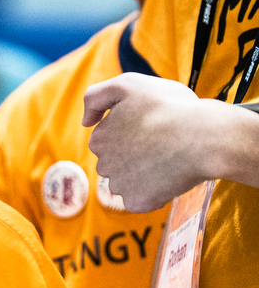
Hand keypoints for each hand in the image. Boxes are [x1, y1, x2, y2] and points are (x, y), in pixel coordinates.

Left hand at [82, 73, 230, 212]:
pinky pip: (140, 200)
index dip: (130, 132)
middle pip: (116, 163)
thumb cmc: (168, 107)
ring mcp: (120, 186)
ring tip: (168, 159)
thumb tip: (85, 122)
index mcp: (99, 139)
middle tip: (162, 143)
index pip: (107, 140)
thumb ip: (95, 97)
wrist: (204, 137)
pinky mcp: (137, 202)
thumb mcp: (127, 85)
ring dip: (142, 175)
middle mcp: (104, 165)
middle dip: (133, 155)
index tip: (150, 126)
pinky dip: (152, 194)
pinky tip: (169, 178)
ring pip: (127, 183)